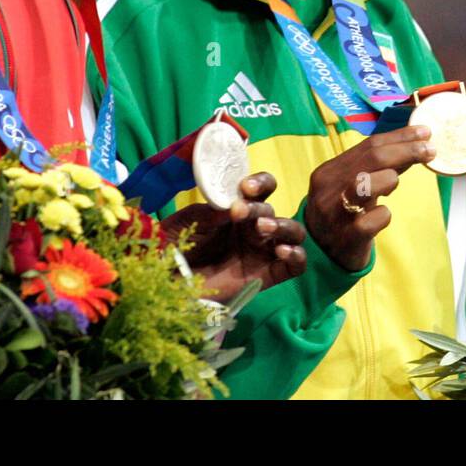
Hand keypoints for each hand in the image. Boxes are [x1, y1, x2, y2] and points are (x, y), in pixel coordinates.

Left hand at [158, 172, 306, 302]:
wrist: (168, 282)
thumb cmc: (175, 246)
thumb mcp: (186, 222)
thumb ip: (209, 212)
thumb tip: (231, 205)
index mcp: (238, 209)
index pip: (261, 188)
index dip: (260, 183)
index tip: (245, 187)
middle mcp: (253, 228)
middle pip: (272, 210)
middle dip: (259, 208)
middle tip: (239, 213)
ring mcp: (262, 251)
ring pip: (293, 232)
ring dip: (284, 226)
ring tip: (262, 229)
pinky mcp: (267, 275)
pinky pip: (297, 265)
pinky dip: (297, 255)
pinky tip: (282, 251)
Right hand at [303, 125, 434, 271]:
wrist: (319, 255)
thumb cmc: (341, 214)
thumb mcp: (349, 186)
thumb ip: (373, 168)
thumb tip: (411, 146)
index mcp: (329, 171)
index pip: (368, 145)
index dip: (400, 137)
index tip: (425, 132)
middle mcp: (329, 189)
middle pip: (371, 159)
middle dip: (406, 150)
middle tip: (430, 150)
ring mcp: (336, 214)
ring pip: (364, 185)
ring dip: (388, 178)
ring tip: (397, 181)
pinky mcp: (346, 238)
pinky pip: (369, 222)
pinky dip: (383, 215)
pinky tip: (385, 214)